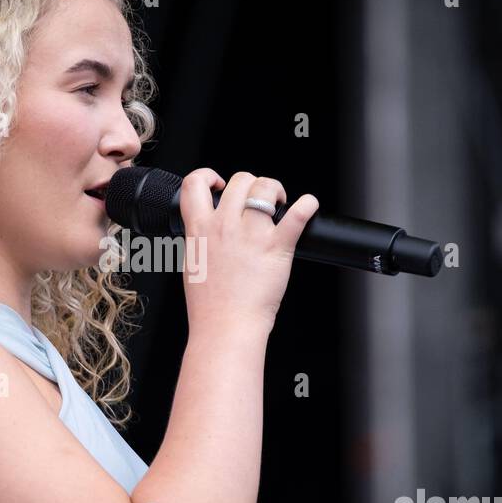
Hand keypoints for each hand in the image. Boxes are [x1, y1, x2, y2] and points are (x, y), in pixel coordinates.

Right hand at [178, 169, 319, 336]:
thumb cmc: (210, 305)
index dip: (207, 175)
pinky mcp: (278, 247)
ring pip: (265, 188)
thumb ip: (200, 240)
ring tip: (280, 202)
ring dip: (275, 190)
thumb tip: (206, 229)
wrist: (226, 327)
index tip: (219, 184)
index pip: (194, 184)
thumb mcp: (193, 264)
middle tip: (259, 199)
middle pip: (240, 180)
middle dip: (252, 184)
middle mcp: (225, 227)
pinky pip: (297, 214)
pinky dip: (307, 205)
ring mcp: (252, 235)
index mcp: (200, 230)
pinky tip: (308, 205)